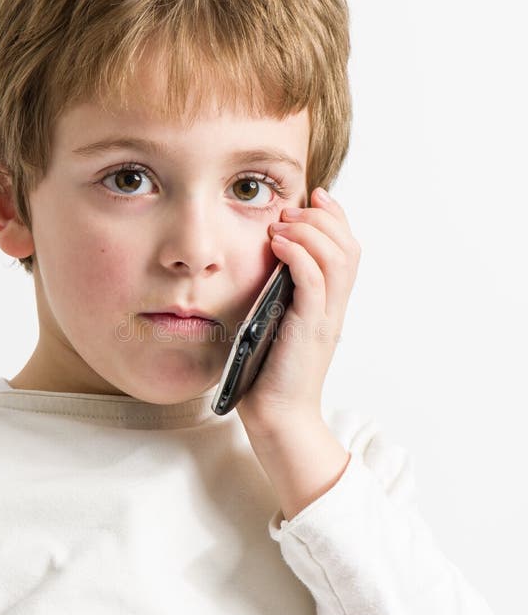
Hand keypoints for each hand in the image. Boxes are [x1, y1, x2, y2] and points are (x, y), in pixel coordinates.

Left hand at [236, 187, 360, 434]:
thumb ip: (278, 293)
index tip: (312, 196)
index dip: (335, 217)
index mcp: (329, 305)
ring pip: (338, 257)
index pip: (347, 249)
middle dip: (323, 217)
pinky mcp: (309, 329)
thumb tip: (264, 263)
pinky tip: (280, 245)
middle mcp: (334, 308)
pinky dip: (300, 254)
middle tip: (292, 210)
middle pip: (350, 247)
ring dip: (310, 231)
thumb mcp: (276, 323)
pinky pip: (314, 280)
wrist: (278, 418)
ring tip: (282, 226)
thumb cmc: (269, 375)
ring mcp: (325, 319)